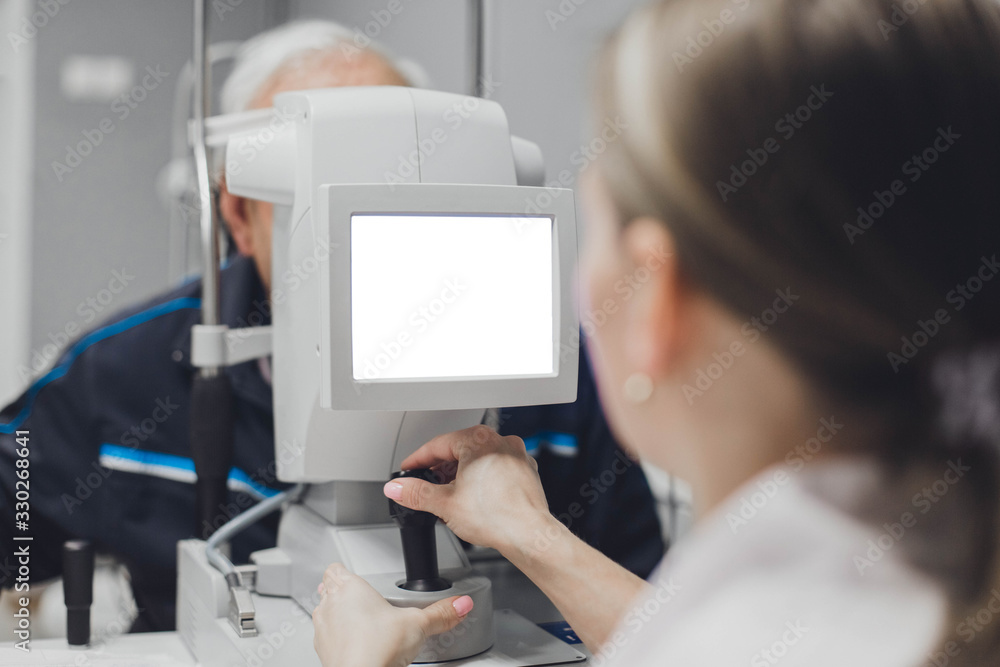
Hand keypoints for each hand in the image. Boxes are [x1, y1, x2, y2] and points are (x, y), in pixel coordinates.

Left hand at [312, 563, 473, 666]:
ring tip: (360, 623)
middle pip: (328, 588)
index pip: (335, 568)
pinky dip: (338, 639)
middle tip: (362, 599)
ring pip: (324, 613)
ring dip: (337, 615)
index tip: (353, 573)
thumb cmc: (377, 647)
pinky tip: (356, 646)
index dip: (344, 569)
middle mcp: (331, 605)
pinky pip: (326, 638)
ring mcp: (323, 629)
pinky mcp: (323, 652)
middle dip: (342, 592)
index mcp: (349, 588)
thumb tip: (460, 604)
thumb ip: (440, 613)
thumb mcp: (417, 625)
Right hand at [383, 425, 551, 554]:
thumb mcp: (444, 503)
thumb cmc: (497, 516)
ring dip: (461, 474)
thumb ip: (416, 493)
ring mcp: (515, 456)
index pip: (437, 444)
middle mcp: (500, 442)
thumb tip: (398, 488)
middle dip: (440, 468)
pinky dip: (481, 480)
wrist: (530, 536)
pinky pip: (496, 469)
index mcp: (478, 440)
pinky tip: (474, 498)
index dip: (418, 459)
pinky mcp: (525, 472)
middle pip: (459, 450)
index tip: (409, 469)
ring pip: (478, 459)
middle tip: (426, 485)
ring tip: (449, 495)